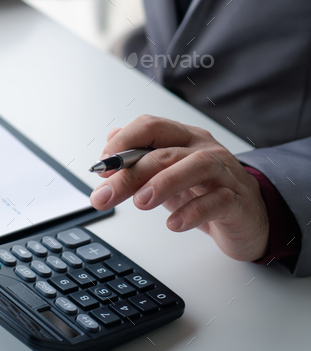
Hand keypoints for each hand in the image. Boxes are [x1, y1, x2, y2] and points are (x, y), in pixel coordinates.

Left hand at [90, 115, 268, 261]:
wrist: (249, 218)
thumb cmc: (205, 193)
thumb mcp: (166, 175)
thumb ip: (138, 161)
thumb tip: (108, 150)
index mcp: (184, 138)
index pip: (150, 126)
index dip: (122, 142)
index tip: (101, 167)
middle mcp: (204, 150)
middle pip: (164, 152)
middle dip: (130, 174)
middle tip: (105, 195)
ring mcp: (224, 173)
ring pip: (196, 167)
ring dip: (164, 183)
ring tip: (141, 203)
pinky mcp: (238, 201)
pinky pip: (217, 201)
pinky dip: (193, 212)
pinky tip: (174, 224)